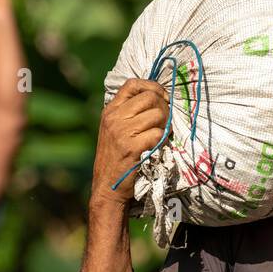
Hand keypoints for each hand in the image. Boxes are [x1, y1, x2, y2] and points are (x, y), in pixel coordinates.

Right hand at [92, 79, 170, 205]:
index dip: (152, 86)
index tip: (162, 97)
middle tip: (165, 121)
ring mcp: (122, 132)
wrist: (107, 186)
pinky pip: (158, 134)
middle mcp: (114, 118)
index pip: (132, 84)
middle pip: (150, 97)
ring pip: (158, 115)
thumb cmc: (115, 158)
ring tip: (161, 135)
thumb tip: (157, 97)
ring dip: (165, 125)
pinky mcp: (132, 147)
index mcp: (110, 110)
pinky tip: (157, 147)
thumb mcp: (114, 130)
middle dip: (164, 107)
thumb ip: (128, 113)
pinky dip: (162, 140)